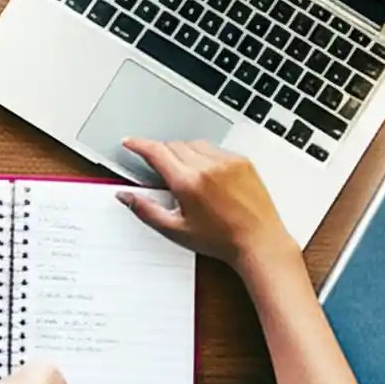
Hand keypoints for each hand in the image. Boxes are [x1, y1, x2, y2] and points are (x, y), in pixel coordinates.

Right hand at [115, 139, 296, 269]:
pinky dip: (205, 156)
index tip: (130, 143)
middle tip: (159, 168)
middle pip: (173, 145)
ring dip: (183, 152)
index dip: (139, 144)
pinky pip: (215, 149)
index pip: (156, 152)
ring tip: (185, 174)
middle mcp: (208, 166)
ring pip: (194, 144)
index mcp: (188, 183)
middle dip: (161, 152)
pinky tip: (207, 175)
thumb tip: (126, 197)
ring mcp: (227, 161)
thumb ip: (146, 210)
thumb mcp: (176, 230)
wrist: (258, 241)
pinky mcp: (242, 161)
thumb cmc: (221, 240)